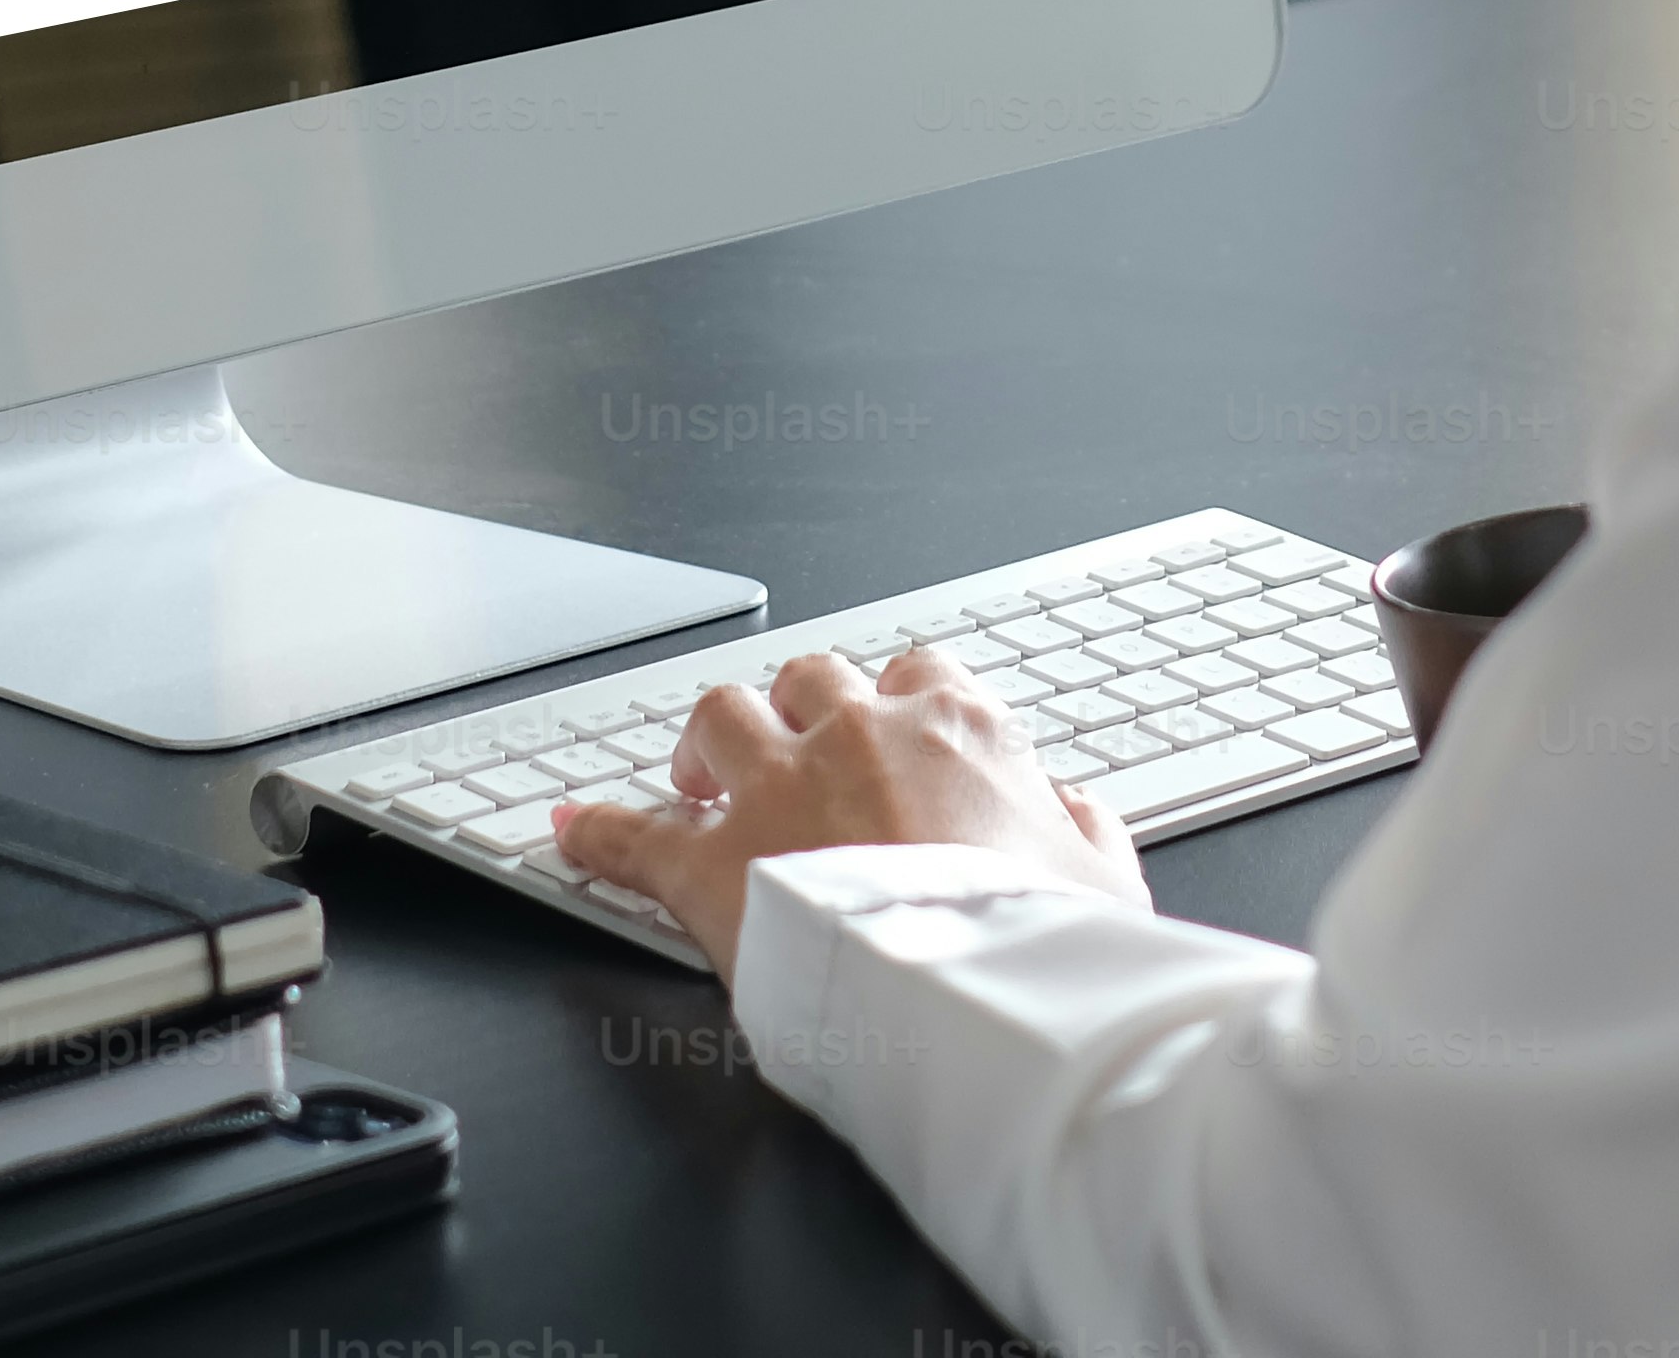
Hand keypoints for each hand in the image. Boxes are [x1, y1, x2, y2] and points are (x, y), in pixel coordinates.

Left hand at [550, 641, 1148, 974]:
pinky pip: (634, 834)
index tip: (893, 728)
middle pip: (814, 679)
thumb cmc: (1045, 947)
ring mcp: (778, 790)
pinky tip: (572, 832)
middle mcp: (860, 736)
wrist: (978, 1003)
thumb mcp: (1106, 882)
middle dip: (800, 708)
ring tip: (701, 772)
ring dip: (710, 742)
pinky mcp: (712, 865)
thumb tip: (1069, 808)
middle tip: (792, 748)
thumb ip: (1081, 829)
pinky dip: (598, 831)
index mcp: (959, 729)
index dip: (899, 703)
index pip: (921, 674)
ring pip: (723, 716)